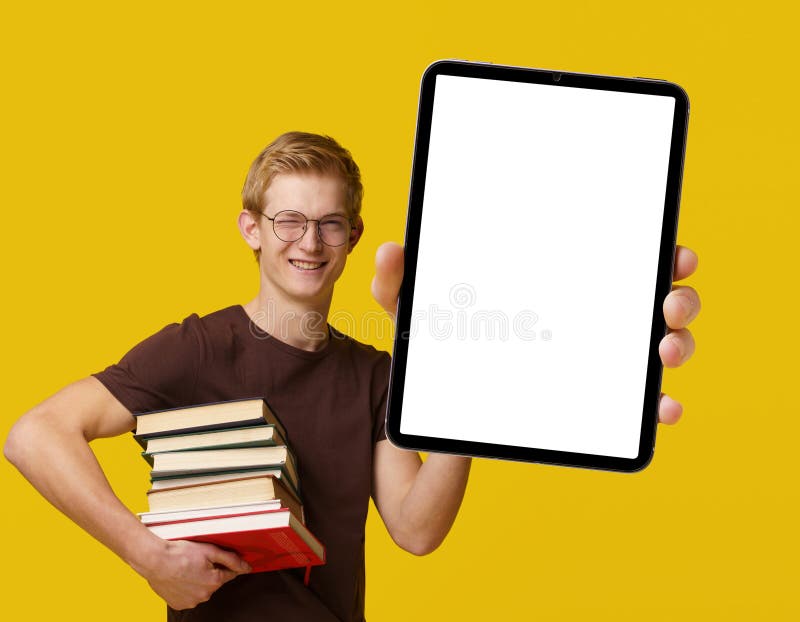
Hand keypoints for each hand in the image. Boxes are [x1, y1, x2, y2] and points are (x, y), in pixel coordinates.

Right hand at [134, 539, 250, 610]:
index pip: (230, 574)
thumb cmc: (179, 554)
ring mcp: (191, 601)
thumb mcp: (210, 551)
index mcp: (214, 581)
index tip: (217, 560)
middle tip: (197, 561)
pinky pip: (188, 596)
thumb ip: (231, 559)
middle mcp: (204, 595)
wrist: (155, 561)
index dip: (225, 565)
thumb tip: (246, 567)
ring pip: (201, 590)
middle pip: (215, 582)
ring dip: (198, 581)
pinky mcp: (179, 604)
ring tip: (187, 569)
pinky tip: (180, 578)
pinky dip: (187, 588)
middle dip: (210, 572)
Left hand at [371, 242, 700, 425]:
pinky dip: (660, 403)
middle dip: (677, 296)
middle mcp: (589, 319)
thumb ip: (399, 287)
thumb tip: (390, 249)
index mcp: (559, 285)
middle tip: (669, 301)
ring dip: (678, 343)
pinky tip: (664, 408)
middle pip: (651, 298)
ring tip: (665, 348)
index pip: (617, 257)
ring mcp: (598, 361)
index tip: (672, 252)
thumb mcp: (419, 318)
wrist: (439, 409)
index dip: (654, 252)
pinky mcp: (597, 404)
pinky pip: (639, 402)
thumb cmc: (438, 348)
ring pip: (660, 345)